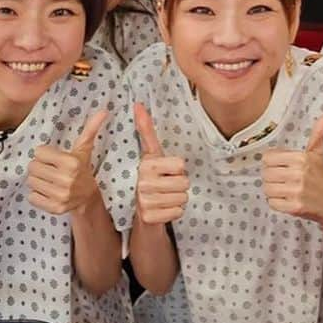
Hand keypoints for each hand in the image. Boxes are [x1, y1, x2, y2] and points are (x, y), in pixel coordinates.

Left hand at [28, 110, 107, 215]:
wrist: (88, 197)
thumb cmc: (82, 168)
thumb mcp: (84, 149)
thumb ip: (91, 129)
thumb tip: (103, 110)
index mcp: (71, 162)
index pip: (39, 152)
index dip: (44, 154)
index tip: (52, 157)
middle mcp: (66, 180)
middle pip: (33, 167)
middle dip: (39, 166)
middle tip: (49, 168)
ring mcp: (60, 196)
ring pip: (31, 182)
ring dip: (37, 180)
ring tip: (48, 179)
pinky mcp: (55, 208)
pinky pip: (32, 197)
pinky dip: (36, 194)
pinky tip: (47, 191)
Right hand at [134, 103, 189, 225]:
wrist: (139, 209)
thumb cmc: (149, 176)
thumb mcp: (150, 154)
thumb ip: (146, 130)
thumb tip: (138, 104)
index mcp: (146, 164)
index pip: (181, 165)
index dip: (177, 169)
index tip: (166, 171)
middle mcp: (144, 183)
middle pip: (184, 183)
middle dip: (179, 185)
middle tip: (166, 185)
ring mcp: (146, 202)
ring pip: (183, 198)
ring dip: (177, 199)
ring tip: (164, 196)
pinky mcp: (149, 218)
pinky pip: (178, 212)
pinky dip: (174, 211)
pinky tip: (163, 208)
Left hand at [261, 112, 322, 224]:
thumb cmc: (322, 178)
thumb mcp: (318, 154)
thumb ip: (319, 132)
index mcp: (302, 158)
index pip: (268, 157)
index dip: (273, 163)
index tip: (283, 166)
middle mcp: (299, 174)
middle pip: (266, 173)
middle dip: (272, 178)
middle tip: (284, 180)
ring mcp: (297, 192)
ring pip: (267, 188)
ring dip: (274, 191)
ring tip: (286, 190)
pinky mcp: (295, 207)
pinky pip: (272, 203)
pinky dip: (277, 203)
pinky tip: (287, 200)